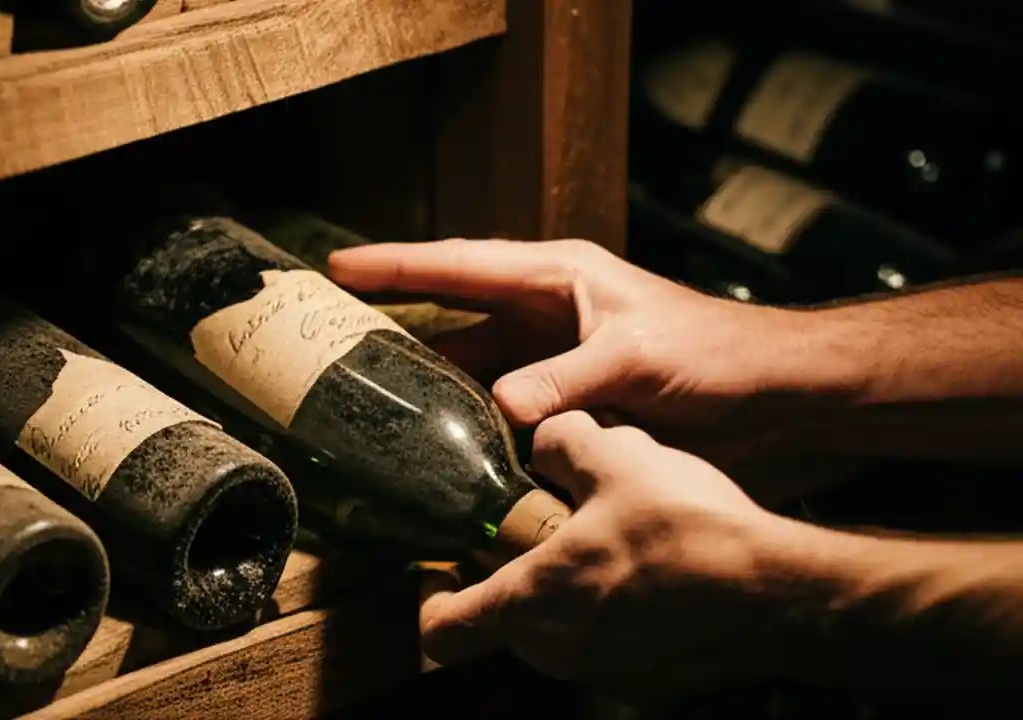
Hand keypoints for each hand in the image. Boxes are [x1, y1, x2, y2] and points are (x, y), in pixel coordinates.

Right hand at [329, 238, 847, 463]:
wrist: (767, 391)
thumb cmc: (712, 351)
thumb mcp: (634, 358)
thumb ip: (565, 381)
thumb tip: (501, 410)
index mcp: (553, 278)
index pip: (457, 266)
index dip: (394, 266)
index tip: (336, 265)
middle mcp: (541, 312)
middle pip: (449, 315)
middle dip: (392, 321)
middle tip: (329, 336)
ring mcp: (549, 357)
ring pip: (469, 368)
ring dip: (428, 385)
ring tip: (364, 400)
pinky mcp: (564, 398)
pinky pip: (500, 409)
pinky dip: (469, 425)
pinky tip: (437, 449)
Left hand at [418, 411, 793, 697]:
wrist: (778, 593)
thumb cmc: (685, 529)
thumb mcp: (613, 456)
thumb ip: (561, 443)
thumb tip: (544, 443)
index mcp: (530, 603)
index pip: (440, 630)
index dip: (431, 598)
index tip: (446, 565)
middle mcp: (558, 651)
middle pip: (506, 621)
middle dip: (518, 572)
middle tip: (548, 522)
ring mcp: (606, 672)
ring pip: (563, 627)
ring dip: (571, 585)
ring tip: (611, 532)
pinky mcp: (651, 679)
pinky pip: (612, 639)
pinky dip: (615, 605)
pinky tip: (653, 561)